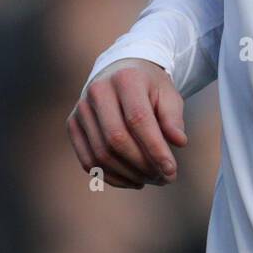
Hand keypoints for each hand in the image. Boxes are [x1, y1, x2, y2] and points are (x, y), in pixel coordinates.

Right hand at [66, 59, 186, 189]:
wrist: (120, 72)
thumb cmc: (150, 88)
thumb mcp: (169, 95)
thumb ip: (173, 118)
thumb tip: (179, 142)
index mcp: (126, 79)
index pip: (138, 120)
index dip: (155, 149)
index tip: (172, 170)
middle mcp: (98, 91)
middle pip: (117, 139)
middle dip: (142, 165)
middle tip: (165, 179)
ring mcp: (81, 108)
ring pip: (101, 154)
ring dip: (129, 175)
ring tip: (152, 180)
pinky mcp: (73, 124)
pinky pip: (88, 161)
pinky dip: (112, 177)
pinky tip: (133, 181)